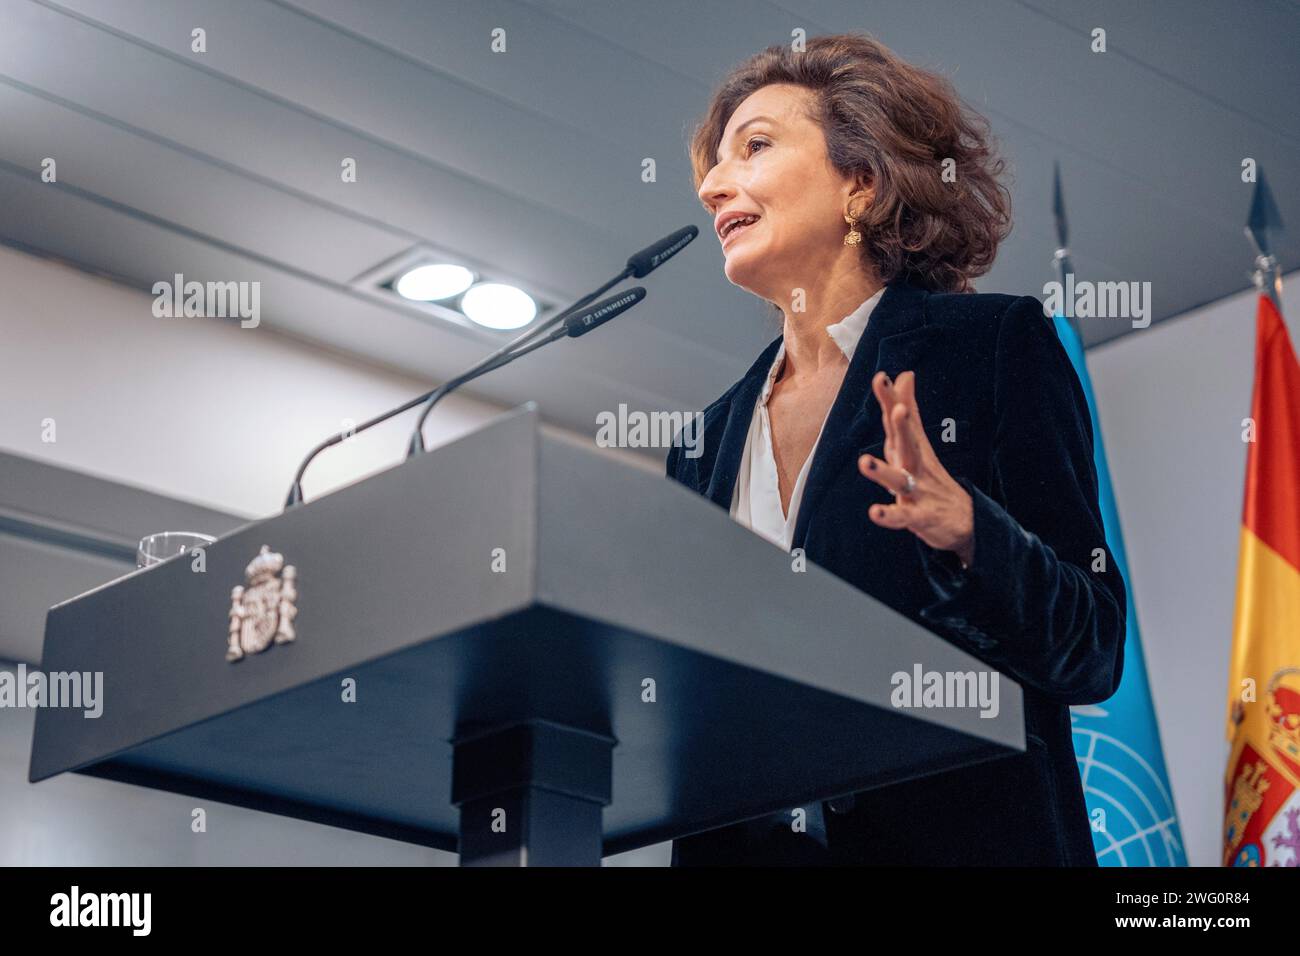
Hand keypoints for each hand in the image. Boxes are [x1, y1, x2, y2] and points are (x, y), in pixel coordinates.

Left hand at [857, 371, 975, 566]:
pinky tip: (874, 512)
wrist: (965, 520)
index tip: (881, 378)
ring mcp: (918, 490)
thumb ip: (909, 410)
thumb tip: (905, 374)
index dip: (891, 400)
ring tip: (865, 462)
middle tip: (897, 409)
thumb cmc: (931, 477)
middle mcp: (915, 465)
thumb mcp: (918, 443)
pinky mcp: (919, 516)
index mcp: (912, 448)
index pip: (901, 420)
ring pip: (899, 480)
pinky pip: (902, 517)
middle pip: (908, 443)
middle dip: (902, 426)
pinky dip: (889, 515)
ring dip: (883, 472)